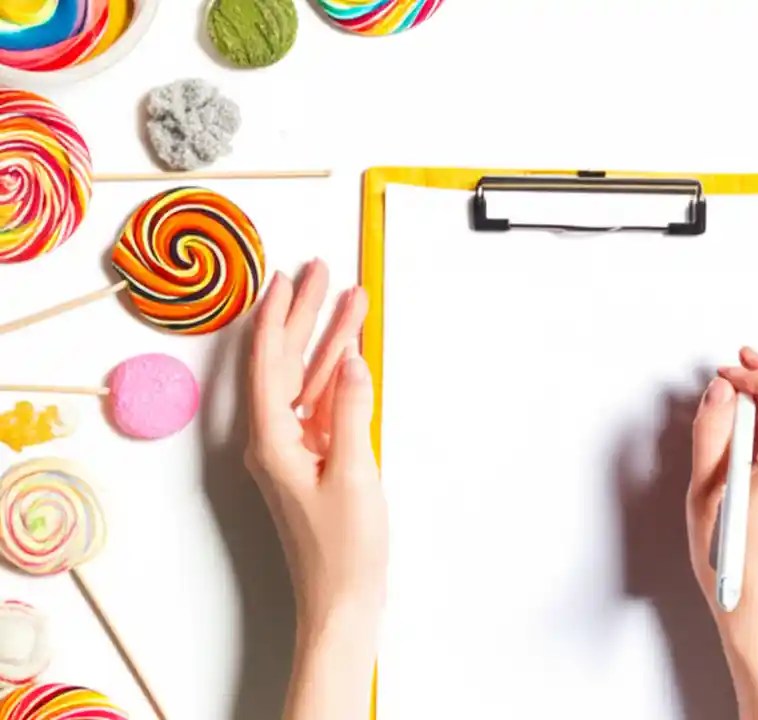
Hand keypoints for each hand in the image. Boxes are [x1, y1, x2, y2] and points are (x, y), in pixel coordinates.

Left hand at [245, 260, 386, 626]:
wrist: (342, 602)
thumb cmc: (343, 550)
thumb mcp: (354, 474)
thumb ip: (353, 413)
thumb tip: (353, 363)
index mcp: (272, 442)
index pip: (270, 363)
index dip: (279, 316)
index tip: (290, 278)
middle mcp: (275, 442)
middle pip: (288, 363)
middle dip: (306, 316)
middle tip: (322, 272)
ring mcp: (296, 452)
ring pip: (310, 381)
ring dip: (331, 343)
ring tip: (352, 302)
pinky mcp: (316, 464)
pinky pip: (323, 406)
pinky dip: (339, 378)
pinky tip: (353, 355)